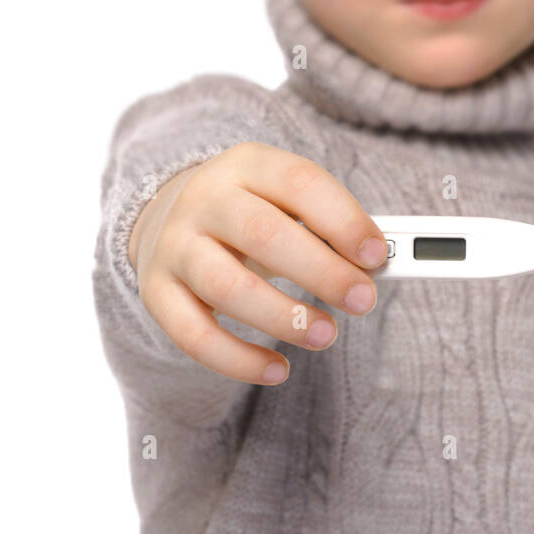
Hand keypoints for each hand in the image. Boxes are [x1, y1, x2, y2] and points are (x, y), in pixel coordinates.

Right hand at [127, 142, 385, 384]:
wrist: (170, 212)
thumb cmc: (253, 210)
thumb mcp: (286, 199)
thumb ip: (326, 225)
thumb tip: (372, 265)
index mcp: (247, 164)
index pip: (299, 183)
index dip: (343, 220)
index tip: (377, 256)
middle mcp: (205, 199)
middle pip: (263, 234)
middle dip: (322, 272)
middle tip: (363, 300)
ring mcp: (175, 245)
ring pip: (227, 287)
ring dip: (284, 317)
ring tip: (326, 334)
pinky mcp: (156, 292)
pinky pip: (194, 335)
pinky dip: (239, 360)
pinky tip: (278, 369)